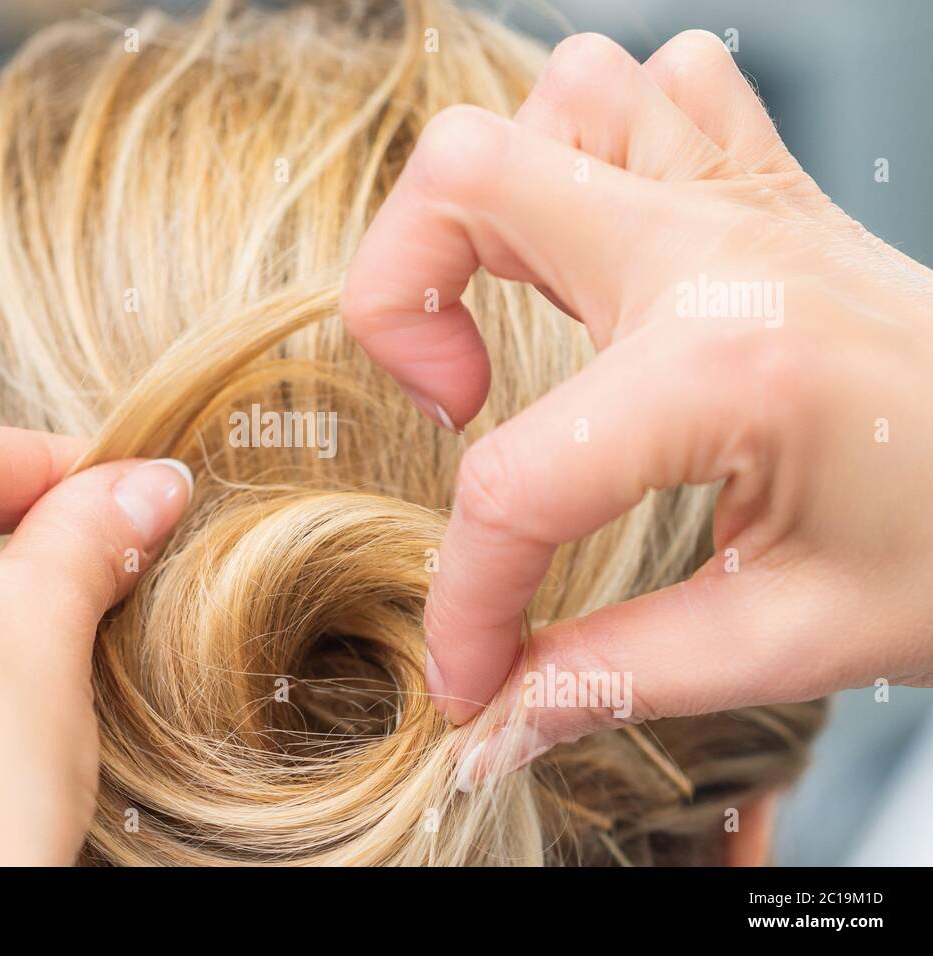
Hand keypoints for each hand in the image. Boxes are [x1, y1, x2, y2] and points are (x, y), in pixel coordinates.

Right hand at [341, 32, 932, 778]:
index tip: (469, 674)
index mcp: (724, 366)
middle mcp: (716, 253)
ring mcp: (744, 201)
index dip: (463, 601)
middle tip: (455, 404)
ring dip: (502, 196)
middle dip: (396, 296)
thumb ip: (616, 674)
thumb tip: (494, 724)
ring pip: (562, 95)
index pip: (513, 482)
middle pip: (467, 175)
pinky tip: (608, 244)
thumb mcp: (793, 638)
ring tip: (524, 303)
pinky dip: (602, 145)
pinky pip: (660, 88)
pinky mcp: (767, 190)